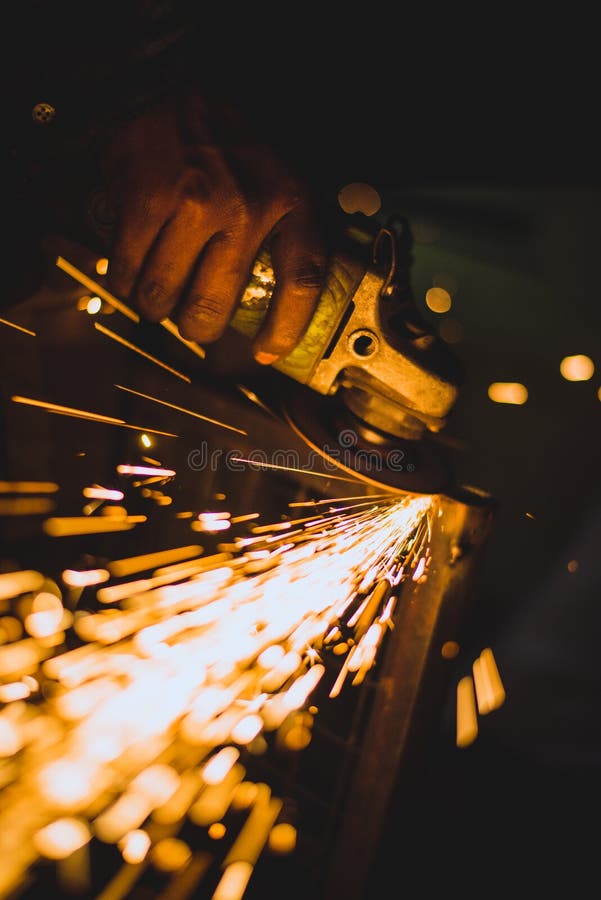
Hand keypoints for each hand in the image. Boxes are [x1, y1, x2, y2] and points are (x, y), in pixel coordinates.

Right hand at [101, 88, 325, 362]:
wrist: (190, 87)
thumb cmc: (242, 149)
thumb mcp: (288, 182)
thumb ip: (289, 238)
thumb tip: (275, 314)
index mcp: (291, 203)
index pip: (301, 282)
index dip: (284, 330)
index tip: (265, 354)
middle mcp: (245, 207)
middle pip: (213, 306)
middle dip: (197, 330)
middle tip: (193, 327)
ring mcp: (193, 202)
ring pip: (162, 294)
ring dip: (155, 309)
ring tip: (157, 303)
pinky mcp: (146, 195)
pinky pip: (127, 266)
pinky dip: (124, 283)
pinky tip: (129, 279)